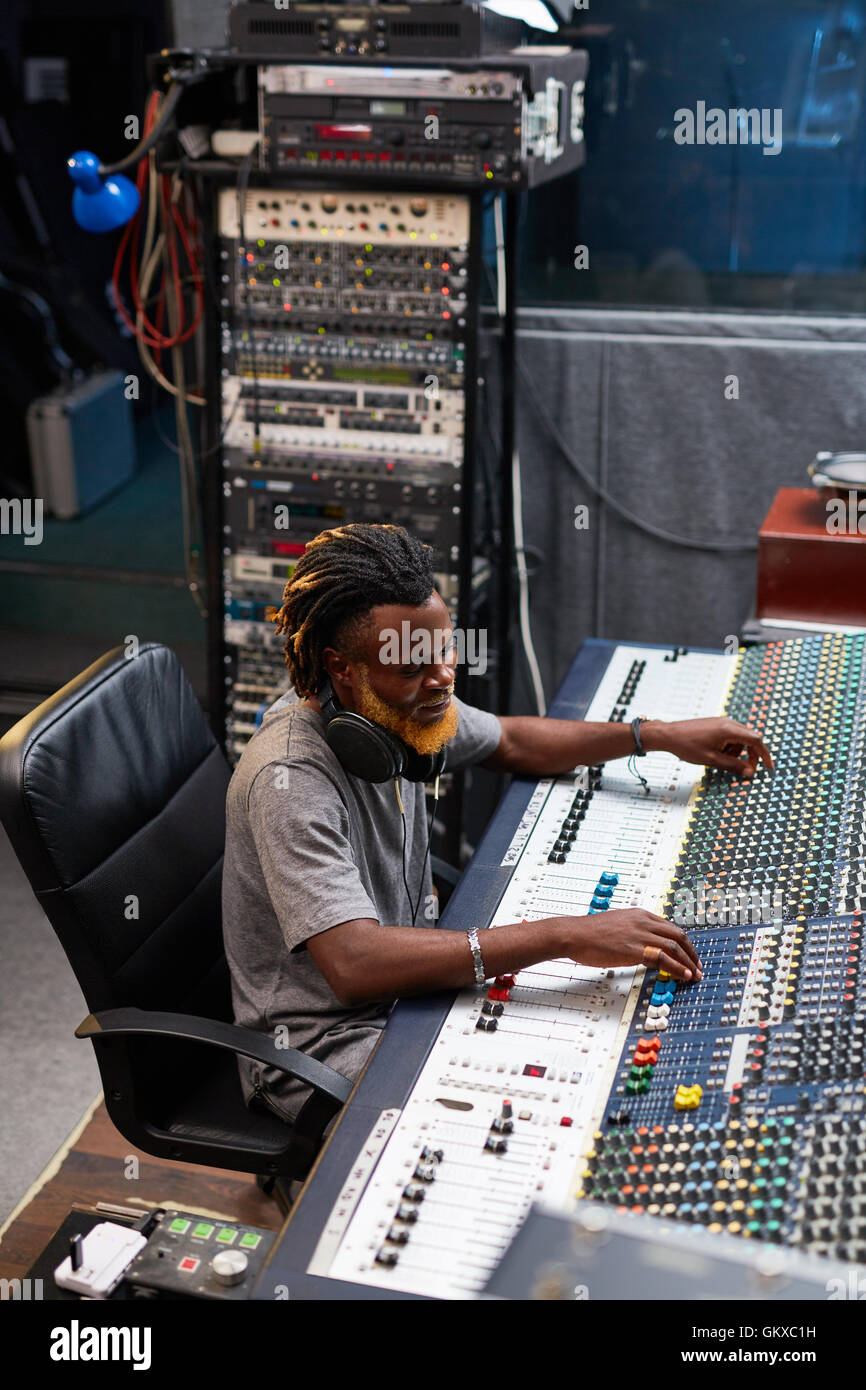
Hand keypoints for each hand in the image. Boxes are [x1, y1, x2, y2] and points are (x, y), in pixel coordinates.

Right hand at [563, 908, 702, 981]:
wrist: (573, 934)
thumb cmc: (589, 933)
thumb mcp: (617, 925)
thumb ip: (633, 932)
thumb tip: (642, 946)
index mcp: (640, 915)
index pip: (671, 927)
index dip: (684, 943)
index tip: (689, 955)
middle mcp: (643, 922)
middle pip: (678, 935)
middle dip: (692, 953)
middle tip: (697, 966)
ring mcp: (640, 934)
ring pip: (675, 946)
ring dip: (689, 963)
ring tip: (695, 975)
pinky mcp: (634, 948)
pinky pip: (663, 958)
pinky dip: (677, 967)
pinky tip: (683, 975)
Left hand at [643, 717, 773, 779]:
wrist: (668, 735)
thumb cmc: (687, 746)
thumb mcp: (712, 760)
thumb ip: (733, 766)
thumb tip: (750, 772)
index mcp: (729, 729)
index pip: (756, 740)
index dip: (764, 754)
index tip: (769, 766)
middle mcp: (727, 722)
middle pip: (750, 739)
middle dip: (750, 755)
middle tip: (745, 769)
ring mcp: (721, 722)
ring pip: (739, 739)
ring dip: (736, 752)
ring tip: (720, 760)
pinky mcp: (715, 725)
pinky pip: (730, 736)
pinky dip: (728, 747)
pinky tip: (716, 754)